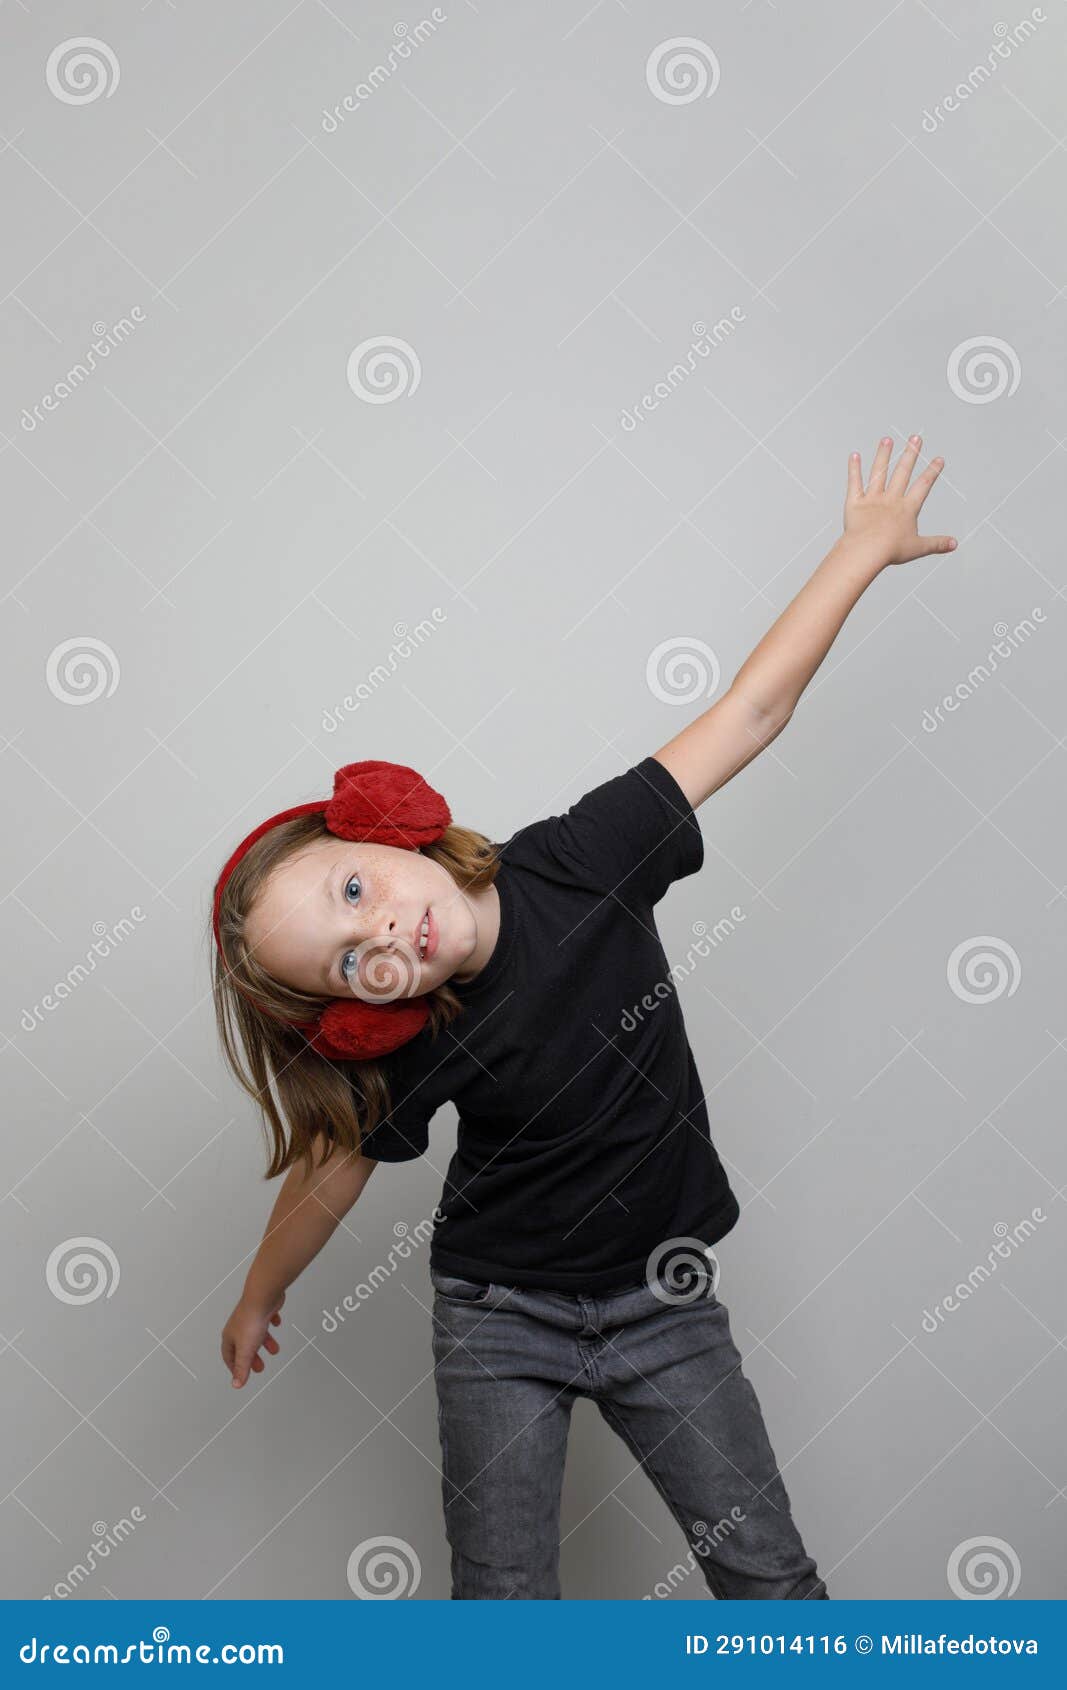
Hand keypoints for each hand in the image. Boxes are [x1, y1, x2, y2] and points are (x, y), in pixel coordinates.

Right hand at [221, 1290, 284, 1387]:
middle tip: (259, 1367)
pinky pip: (266, 1317)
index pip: (229, 1356)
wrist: (263, 1296)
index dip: (234, 1367)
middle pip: (243, 1346)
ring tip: (274, 1350)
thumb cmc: (251, 1320)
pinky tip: (276, 1323)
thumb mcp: (246, 1350)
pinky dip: (271, 1322)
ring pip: (256, 1333)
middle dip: (252, 1358)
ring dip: (265, 1343)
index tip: (241, 1374)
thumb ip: (242, 1368)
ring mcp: (250, 1317)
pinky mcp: (262, 1308)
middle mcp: (238, 1326)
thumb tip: (236, 1384)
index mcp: (230, 1336)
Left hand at [843, 434, 956, 567]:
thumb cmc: (890, 550)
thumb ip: (937, 543)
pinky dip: (854, 469)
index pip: (923, 485)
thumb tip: (953, 544)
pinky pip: (854, 482)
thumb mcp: (918, 548)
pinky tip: (854, 455)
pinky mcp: (855, 502)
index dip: (932, 471)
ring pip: (879, 472)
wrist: (866, 551)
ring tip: (886, 440)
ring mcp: (873, 499)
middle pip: (902, 472)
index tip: (938, 459)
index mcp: (907, 508)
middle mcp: (891, 499)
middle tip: (915, 438)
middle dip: (910, 454)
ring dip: (883, 455)